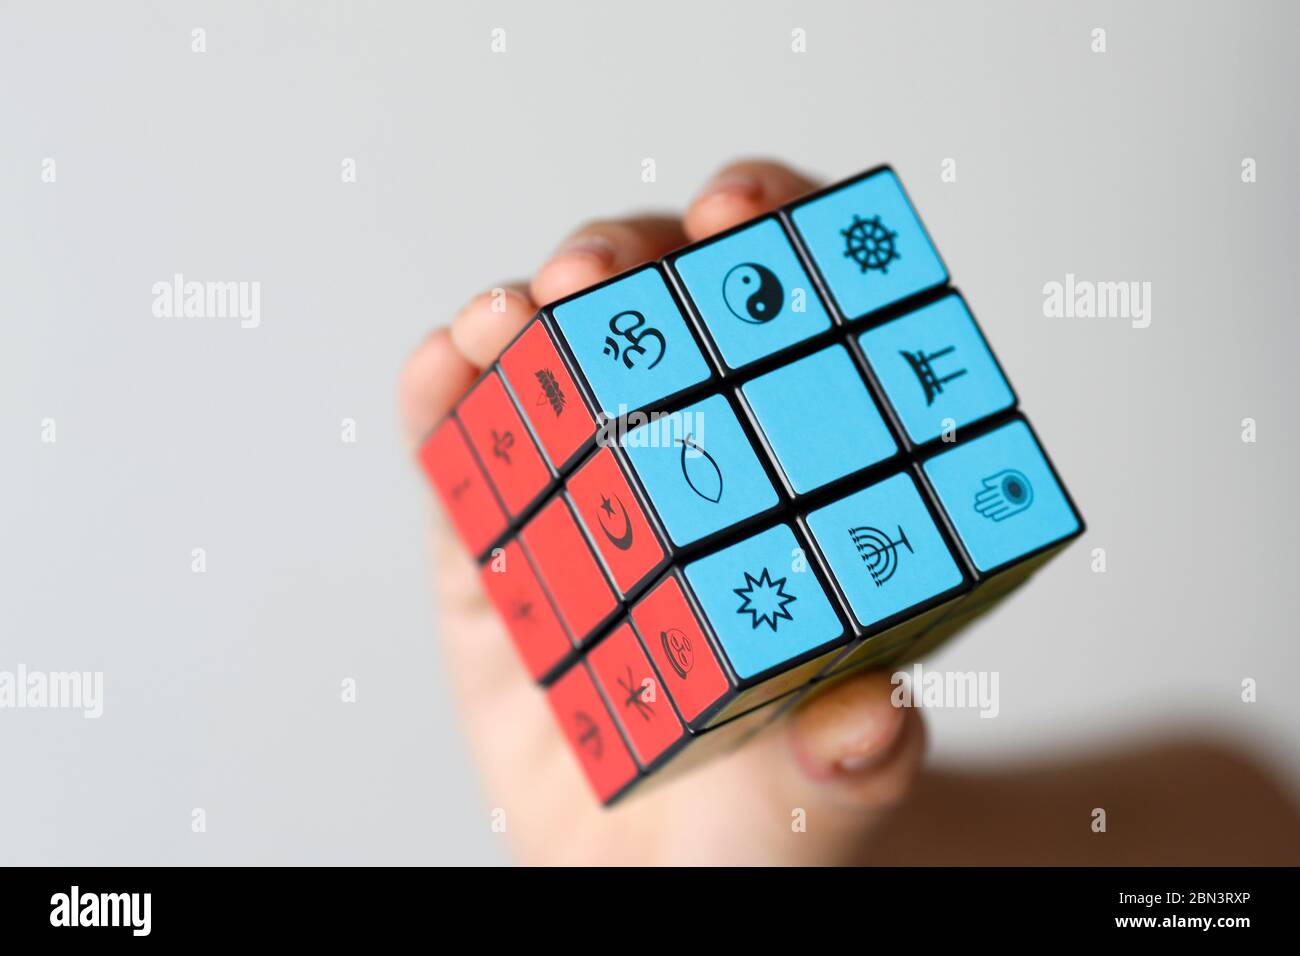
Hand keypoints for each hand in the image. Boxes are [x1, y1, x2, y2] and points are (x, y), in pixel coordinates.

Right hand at [399, 160, 924, 864]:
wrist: (650, 872)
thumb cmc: (755, 818)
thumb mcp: (816, 802)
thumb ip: (847, 768)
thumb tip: (875, 719)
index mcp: (796, 487)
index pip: (803, 326)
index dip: (783, 248)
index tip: (753, 218)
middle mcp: (689, 465)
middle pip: (667, 313)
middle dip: (638, 265)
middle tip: (609, 269)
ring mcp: (582, 494)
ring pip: (555, 362)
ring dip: (532, 315)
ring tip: (515, 318)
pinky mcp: (491, 543)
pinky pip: (456, 455)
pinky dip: (444, 401)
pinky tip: (444, 368)